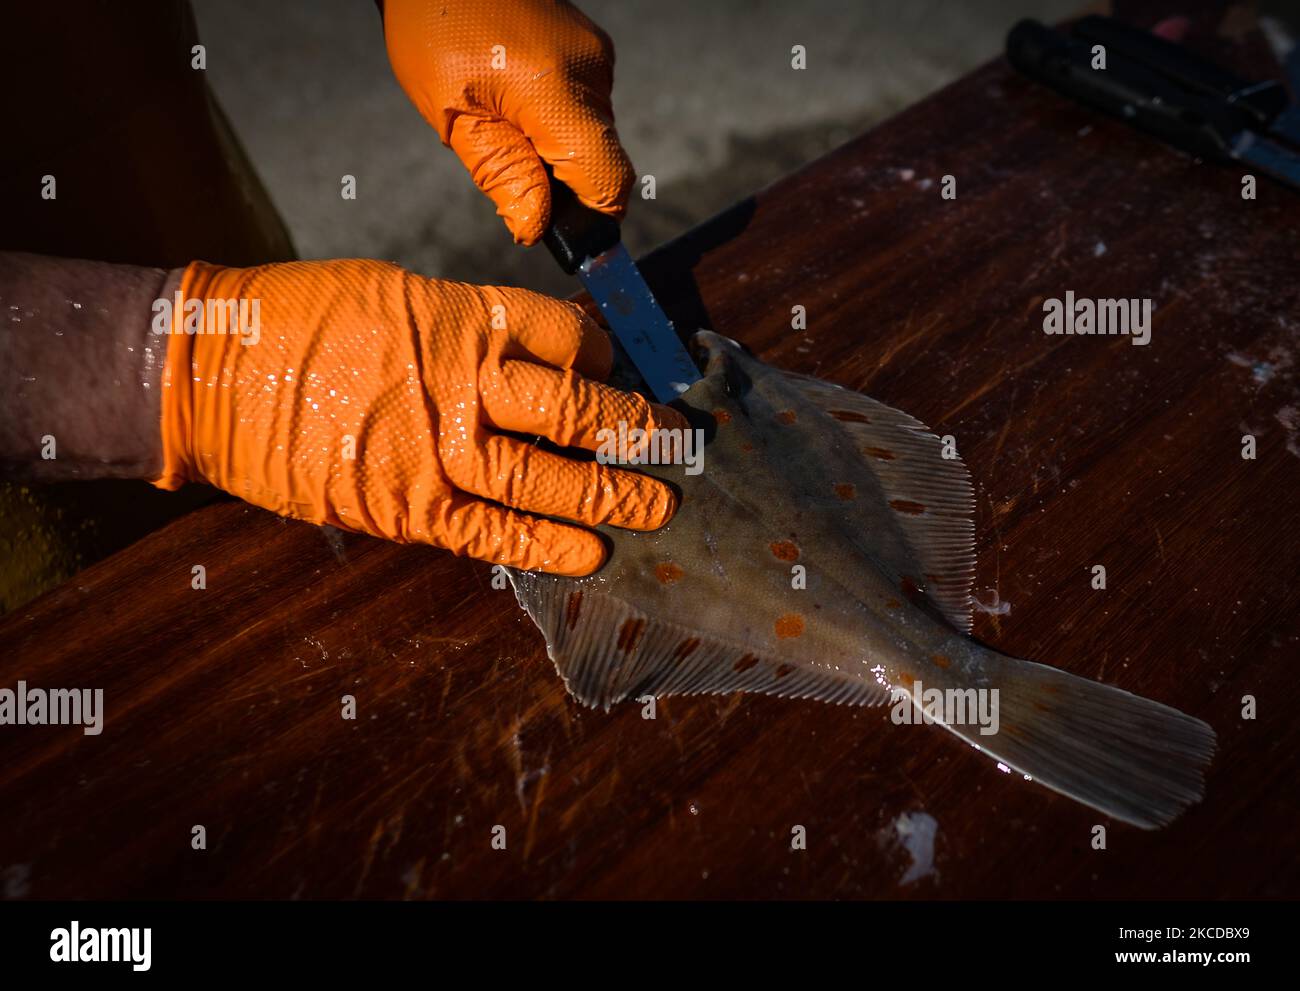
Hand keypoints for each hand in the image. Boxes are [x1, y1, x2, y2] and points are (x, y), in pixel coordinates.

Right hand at [154, 259, 683, 574]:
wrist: (213, 371)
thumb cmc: (301, 321)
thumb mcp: (393, 293)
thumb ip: (464, 325)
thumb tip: (521, 355)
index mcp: (461, 318)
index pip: (568, 336)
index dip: (603, 358)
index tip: (615, 376)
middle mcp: (463, 381)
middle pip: (575, 408)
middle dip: (636, 429)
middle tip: (678, 443)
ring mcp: (438, 449)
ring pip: (549, 476)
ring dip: (612, 493)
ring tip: (661, 505)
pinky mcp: (407, 506)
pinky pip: (493, 532)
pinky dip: (546, 547)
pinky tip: (592, 554)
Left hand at [384, 0, 633, 244]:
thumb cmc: (433, 27)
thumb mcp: (452, 115)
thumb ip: (503, 176)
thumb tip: (536, 228)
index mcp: (557, 93)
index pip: (609, 184)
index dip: (589, 220)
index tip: (556, 230)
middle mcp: (592, 74)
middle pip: (601, 164)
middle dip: (559, 180)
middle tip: (505, 155)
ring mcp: (598, 57)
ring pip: (594, 137)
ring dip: (555, 147)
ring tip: (504, 113)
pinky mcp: (594, 48)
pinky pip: (587, 107)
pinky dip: (557, 119)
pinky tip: (517, 94)